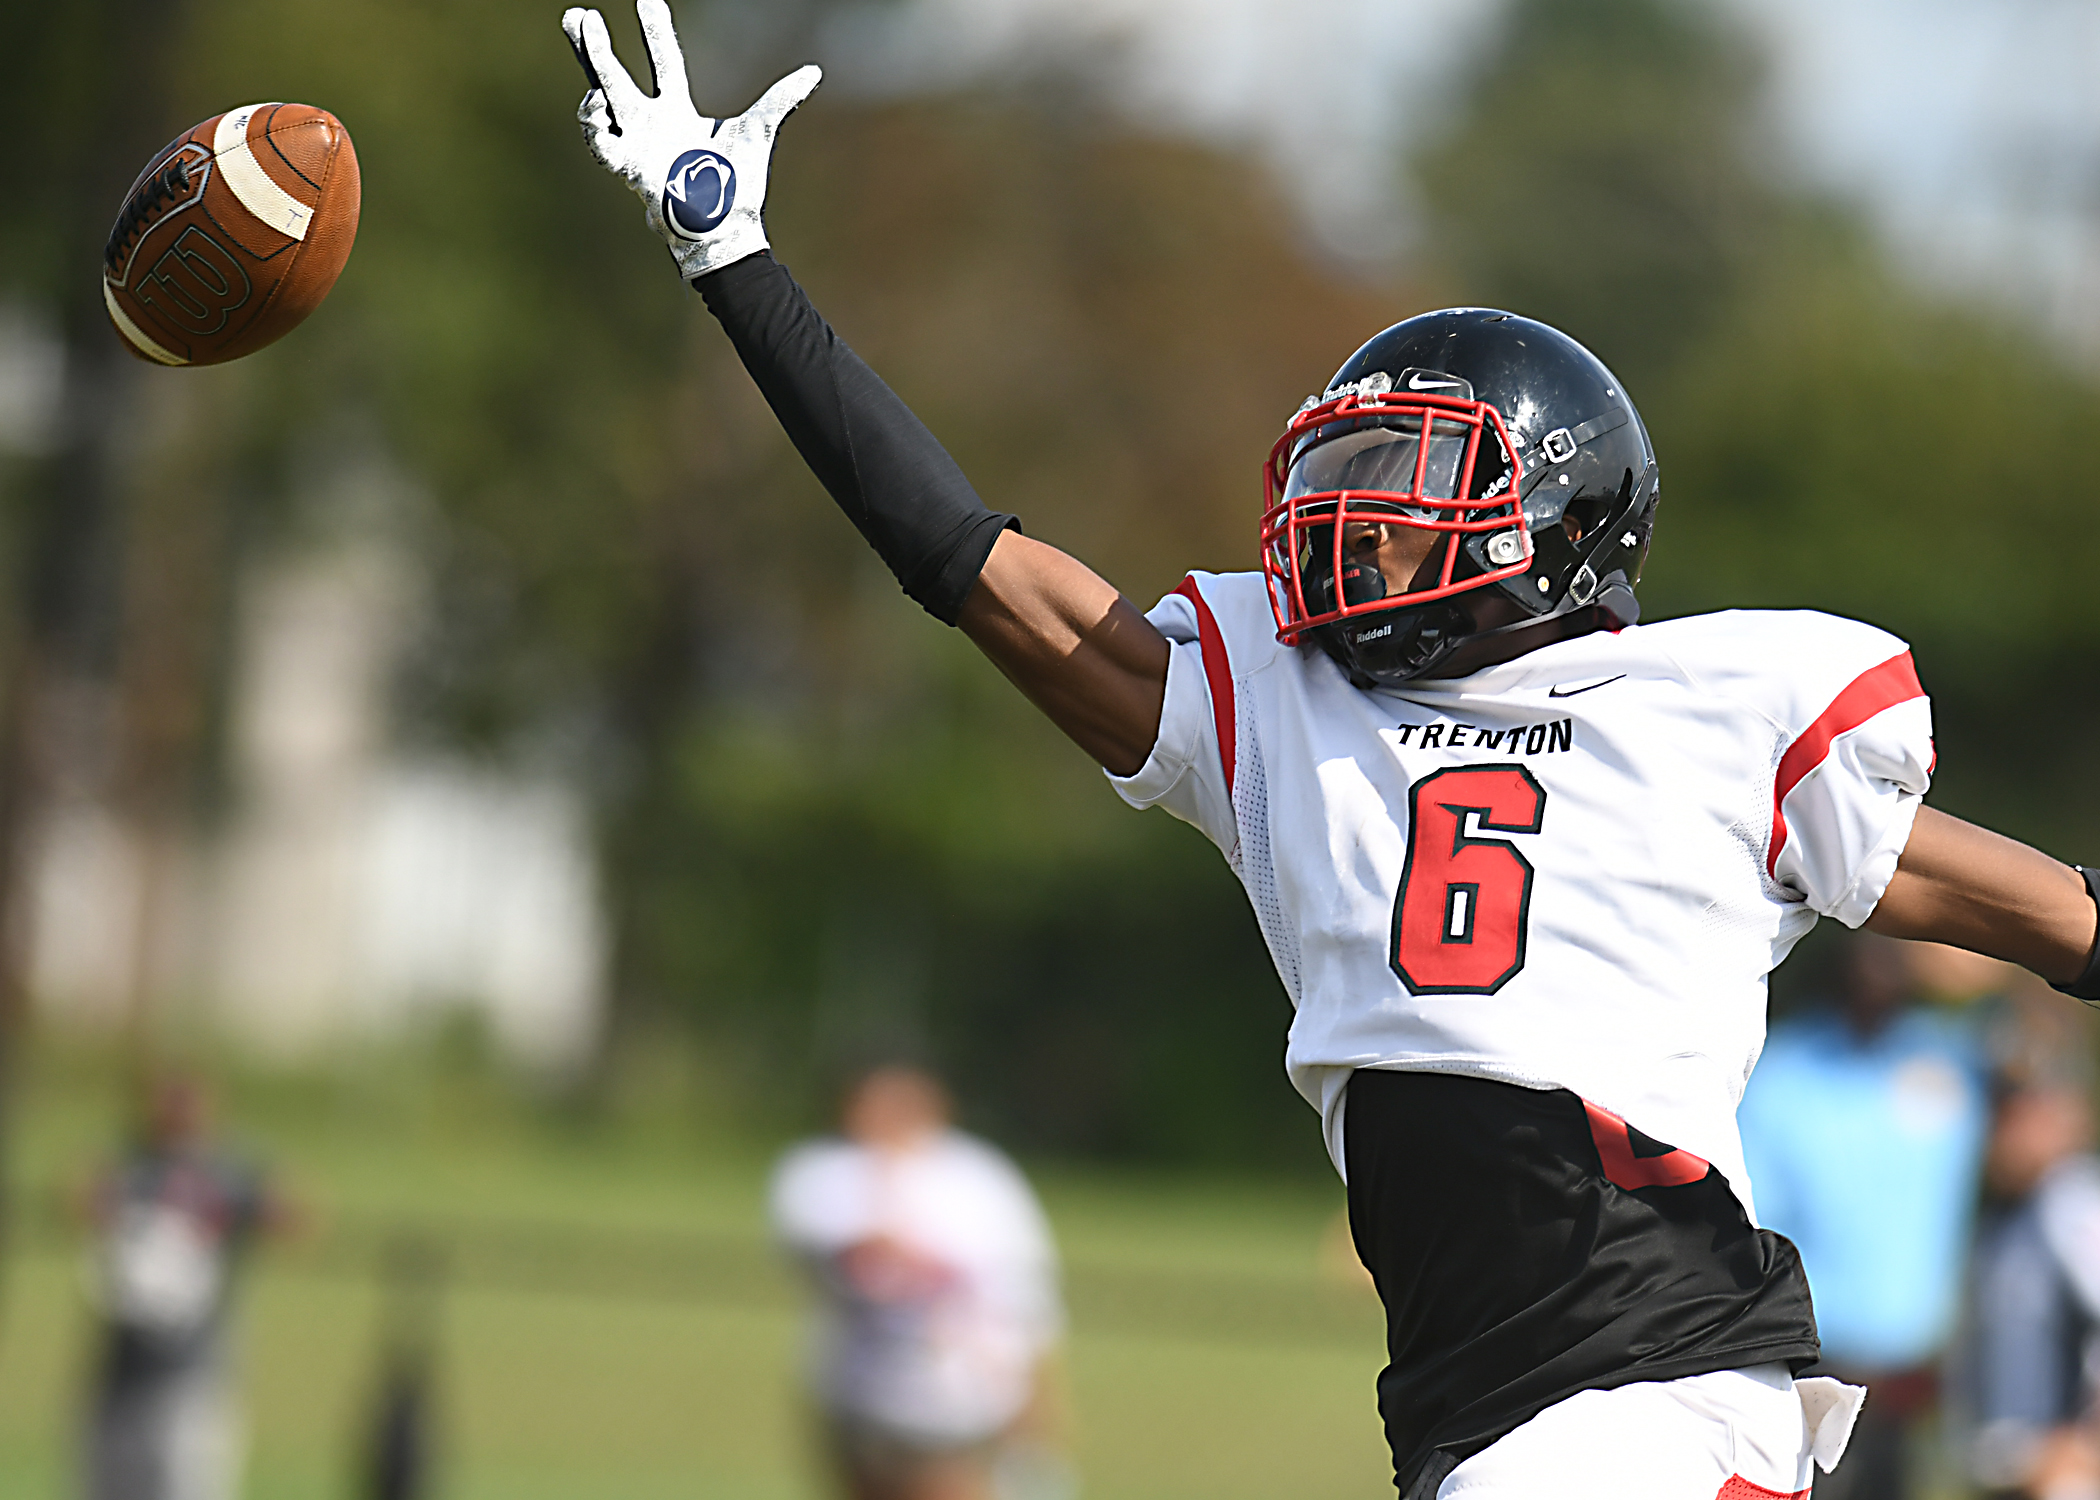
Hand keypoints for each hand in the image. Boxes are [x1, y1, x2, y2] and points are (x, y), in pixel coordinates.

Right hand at [560, 0, 819, 277]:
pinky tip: (600, 108)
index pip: (664, 61)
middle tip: (579, 15)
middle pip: (616, 76)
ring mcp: (637, 144)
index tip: (647, 0)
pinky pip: (601, 142)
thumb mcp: (758, 132)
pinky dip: (595, 125)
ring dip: (591, 82)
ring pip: (600, 104)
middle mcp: (652, 123)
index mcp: (678, 110)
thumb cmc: (739, 185)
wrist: (726, 226)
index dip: (655, 31)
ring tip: (593, 68)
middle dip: (596, 46)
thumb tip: (814, 71)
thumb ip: (780, 100)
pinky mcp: (629, 167)